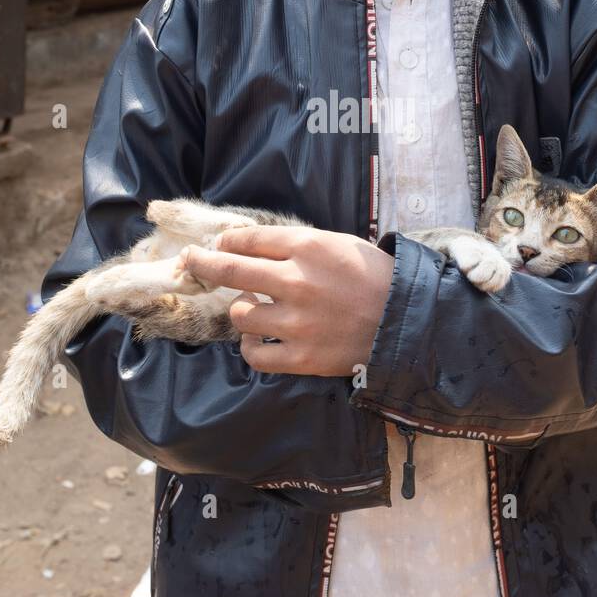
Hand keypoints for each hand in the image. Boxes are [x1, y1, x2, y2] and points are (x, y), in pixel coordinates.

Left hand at [177, 225, 395, 375]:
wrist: (407, 322)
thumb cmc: (373, 278)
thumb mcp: (338, 244)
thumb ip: (295, 245)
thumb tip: (249, 244)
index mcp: (308, 248)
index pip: (248, 239)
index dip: (225, 241)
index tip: (218, 245)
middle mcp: (297, 282)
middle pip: (230, 270)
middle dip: (202, 263)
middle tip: (189, 260)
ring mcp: (297, 323)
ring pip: (240, 314)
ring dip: (243, 309)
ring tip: (259, 308)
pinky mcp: (302, 357)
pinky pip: (254, 354)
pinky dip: (251, 346)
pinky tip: (259, 339)